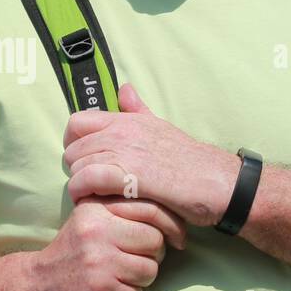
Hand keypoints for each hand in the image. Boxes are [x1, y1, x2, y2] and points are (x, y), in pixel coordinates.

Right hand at [28, 195, 186, 290]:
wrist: (39, 286)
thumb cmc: (73, 252)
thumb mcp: (90, 219)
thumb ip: (122, 210)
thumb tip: (171, 212)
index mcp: (96, 208)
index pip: (150, 208)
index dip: (172, 224)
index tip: (178, 237)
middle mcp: (97, 230)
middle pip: (154, 240)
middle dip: (154, 254)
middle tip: (138, 260)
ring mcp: (99, 260)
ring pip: (150, 269)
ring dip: (141, 278)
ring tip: (121, 276)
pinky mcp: (101, 289)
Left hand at [63, 83, 241, 226]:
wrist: (219, 183)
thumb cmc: (190, 162)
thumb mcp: (161, 127)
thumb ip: (138, 110)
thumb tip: (125, 89)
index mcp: (127, 120)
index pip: (77, 122)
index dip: (73, 143)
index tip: (83, 160)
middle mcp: (122, 131)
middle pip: (72, 147)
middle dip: (76, 168)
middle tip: (89, 185)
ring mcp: (125, 152)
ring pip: (76, 164)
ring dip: (79, 184)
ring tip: (92, 196)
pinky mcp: (128, 176)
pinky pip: (86, 179)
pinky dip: (82, 192)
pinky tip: (92, 201)